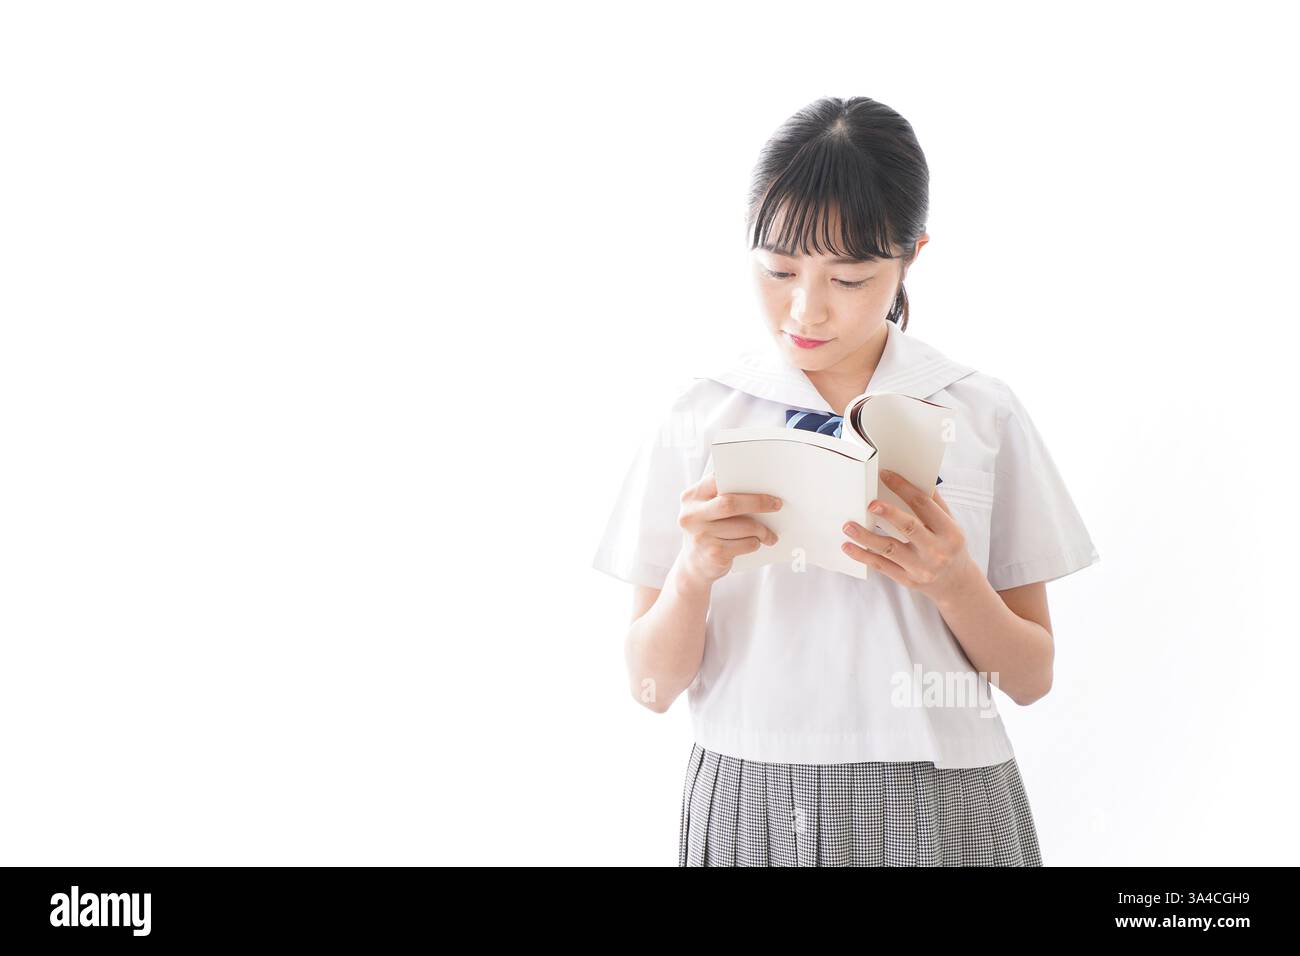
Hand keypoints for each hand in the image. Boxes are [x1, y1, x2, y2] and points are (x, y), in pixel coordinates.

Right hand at [677, 473, 782, 584]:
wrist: (693, 567)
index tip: (763, 483)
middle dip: (758, 502)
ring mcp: (702, 536)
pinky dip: (755, 543)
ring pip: (744, 526)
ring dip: (762, 529)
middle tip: (776, 504)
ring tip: (770, 533)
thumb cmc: (707, 532)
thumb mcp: (705, 511)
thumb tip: (758, 488)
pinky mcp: (714, 554)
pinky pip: (746, 544)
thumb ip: (720, 497)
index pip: (717, 480)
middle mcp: (692, 515)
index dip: (741, 480)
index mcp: (691, 498)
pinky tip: (756, 543)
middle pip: (730, 503)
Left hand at [840, 469, 980, 603]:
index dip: (904, 488)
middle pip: (909, 527)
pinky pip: (881, 566)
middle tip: (870, 504)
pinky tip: (848, 546)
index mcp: (949, 532)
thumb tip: (913, 477)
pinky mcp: (906, 580)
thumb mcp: (951, 524)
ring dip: (866, 537)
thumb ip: (934, 503)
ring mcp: (921, 568)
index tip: (885, 474)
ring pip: (889, 549)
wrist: (956, 583)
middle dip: (889, 514)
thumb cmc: (949, 546)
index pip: (924, 505)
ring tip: (848, 526)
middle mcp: (936, 551)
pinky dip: (862, 556)